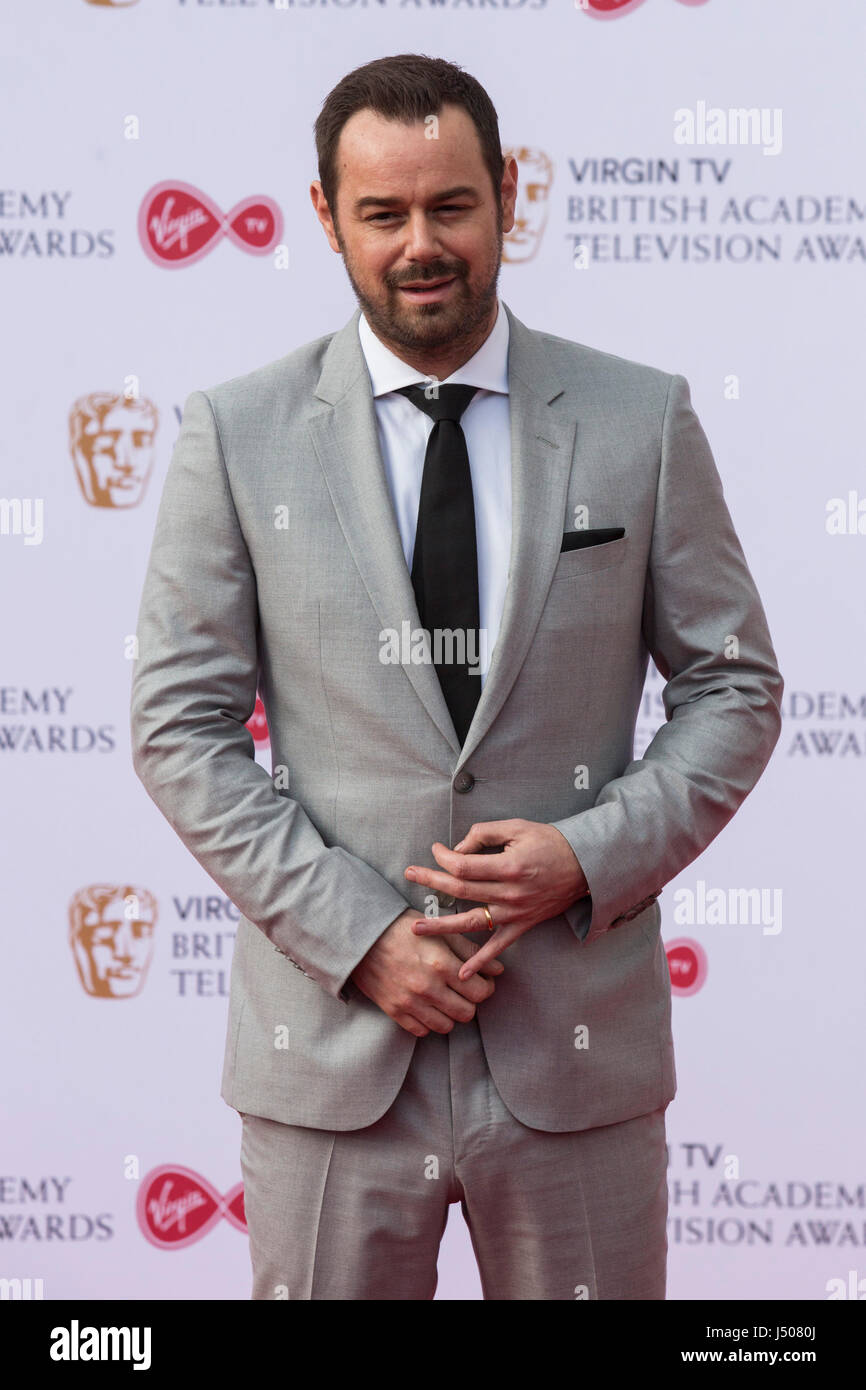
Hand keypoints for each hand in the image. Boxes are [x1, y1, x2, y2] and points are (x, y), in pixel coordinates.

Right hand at [350, 908, 504, 1037]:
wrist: (360, 935)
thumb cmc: (401, 928)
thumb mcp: (438, 931)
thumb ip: (469, 950)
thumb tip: (498, 968)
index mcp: (440, 964)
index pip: (480, 991)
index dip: (486, 986)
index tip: (482, 980)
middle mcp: (427, 987)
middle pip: (467, 1013)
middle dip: (471, 1002)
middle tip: (464, 990)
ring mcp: (409, 1003)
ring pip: (446, 1026)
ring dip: (450, 1014)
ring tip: (446, 997)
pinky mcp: (394, 1011)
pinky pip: (422, 1031)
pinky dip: (428, 1022)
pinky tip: (427, 1005)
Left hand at [404, 819, 587, 980]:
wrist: (585, 865)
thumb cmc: (550, 842)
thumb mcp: (517, 827)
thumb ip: (484, 834)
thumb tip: (457, 848)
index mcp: (508, 866)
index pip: (464, 866)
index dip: (443, 857)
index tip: (436, 849)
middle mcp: (510, 893)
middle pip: (461, 891)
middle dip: (431, 881)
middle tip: (409, 873)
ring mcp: (515, 913)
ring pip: (472, 922)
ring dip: (442, 926)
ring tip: (416, 928)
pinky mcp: (522, 925)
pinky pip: (498, 946)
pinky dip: (481, 962)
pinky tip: (462, 973)